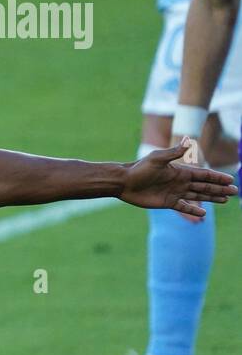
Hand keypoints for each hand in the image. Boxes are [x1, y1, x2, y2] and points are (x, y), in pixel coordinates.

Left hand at [120, 138, 236, 217]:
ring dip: (212, 198)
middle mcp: (180, 182)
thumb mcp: (157, 159)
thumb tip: (187, 141)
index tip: (230, 180)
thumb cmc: (139, 168)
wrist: (124, 182)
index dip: (217, 177)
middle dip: (220, 188)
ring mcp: (174, 192)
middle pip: (205, 186)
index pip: (204, 174)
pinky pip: (184, 207)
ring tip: (225, 200)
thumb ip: (174, 152)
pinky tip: (204, 213)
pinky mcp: (167, 203)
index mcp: (180, 171)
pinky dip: (194, 210)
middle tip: (234, 191)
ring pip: (198, 196)